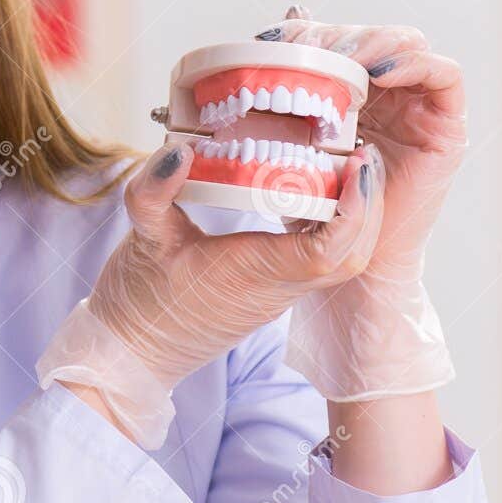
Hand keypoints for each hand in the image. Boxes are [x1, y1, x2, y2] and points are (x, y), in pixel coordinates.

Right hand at [91, 137, 383, 386]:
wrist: (133, 354)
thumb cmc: (139, 301)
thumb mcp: (143, 237)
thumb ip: (154, 190)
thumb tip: (180, 148)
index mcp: (252, 276)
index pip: (326, 251)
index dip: (352, 209)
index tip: (355, 166)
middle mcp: (276, 290)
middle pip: (352, 257)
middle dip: (368, 207)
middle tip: (362, 156)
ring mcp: (278, 295)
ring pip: (343, 261)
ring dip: (356, 217)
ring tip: (349, 168)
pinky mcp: (273, 293)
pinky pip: (321, 261)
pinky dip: (333, 226)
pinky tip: (318, 191)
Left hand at [260, 6, 466, 399]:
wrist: (348, 266)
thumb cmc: (316, 210)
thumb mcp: (287, 146)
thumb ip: (283, 98)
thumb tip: (263, 42)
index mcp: (354, 93)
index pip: (339, 38)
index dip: (310, 30)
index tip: (272, 41)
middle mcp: (391, 94)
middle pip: (373, 35)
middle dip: (340, 35)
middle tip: (307, 50)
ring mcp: (422, 108)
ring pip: (408, 44)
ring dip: (373, 43)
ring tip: (340, 60)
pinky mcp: (448, 127)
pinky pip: (446, 76)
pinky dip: (416, 63)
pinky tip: (378, 74)